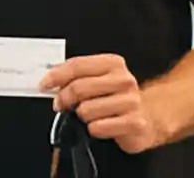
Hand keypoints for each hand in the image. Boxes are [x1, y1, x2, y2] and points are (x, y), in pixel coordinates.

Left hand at [39, 54, 161, 154]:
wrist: (148, 116)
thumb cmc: (116, 97)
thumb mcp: (99, 79)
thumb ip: (76, 75)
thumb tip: (50, 81)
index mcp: (114, 64)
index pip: (77, 65)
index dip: (56, 76)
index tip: (44, 85)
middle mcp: (125, 80)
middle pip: (79, 88)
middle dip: (64, 99)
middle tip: (62, 104)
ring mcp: (131, 102)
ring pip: (86, 110)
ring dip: (82, 116)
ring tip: (90, 115)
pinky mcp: (134, 123)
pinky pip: (98, 127)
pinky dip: (94, 129)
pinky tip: (102, 125)